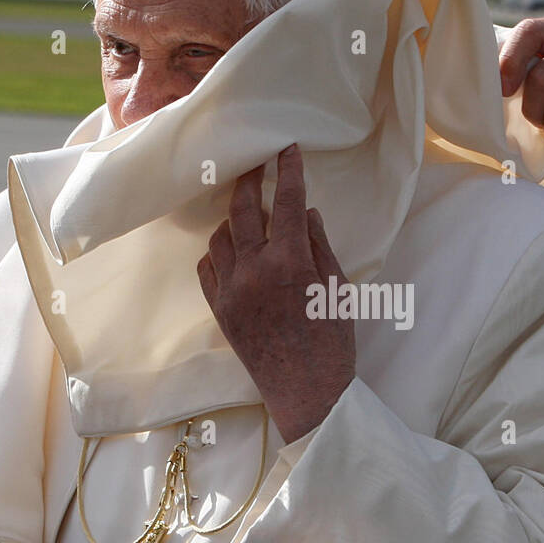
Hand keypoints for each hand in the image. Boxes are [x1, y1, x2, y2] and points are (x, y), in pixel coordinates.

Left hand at [198, 143, 355, 443]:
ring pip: (220, 237)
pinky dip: (218, 253)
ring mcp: (231, 291)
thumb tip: (305, 211)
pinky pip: (208, 268)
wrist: (307, 392)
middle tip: (255, 163)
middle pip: (242, 210)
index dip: (288, 171)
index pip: (286, 201)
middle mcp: (254, 271)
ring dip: (233, 221)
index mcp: (289, 262)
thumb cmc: (332, 342)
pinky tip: (232, 252)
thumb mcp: (335, 288)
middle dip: (249, 180)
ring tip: (246, 216)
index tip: (287, 149)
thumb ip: (317, 245)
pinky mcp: (220, 311)